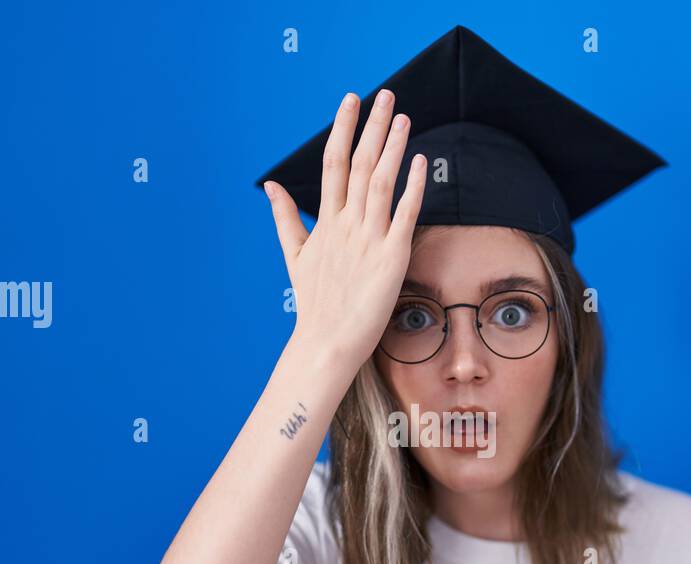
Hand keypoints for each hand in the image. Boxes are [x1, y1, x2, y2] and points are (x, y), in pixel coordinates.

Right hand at [264, 88, 427, 367]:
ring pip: (381, 182)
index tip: (351, 100)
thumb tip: (270, 185)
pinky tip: (421, 162)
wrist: (327, 343)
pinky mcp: (391, 257)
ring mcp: (369, 240)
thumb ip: (285, 218)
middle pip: (359, 164)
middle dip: (371, 126)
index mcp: (326, 222)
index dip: (342, 128)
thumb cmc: (316, 304)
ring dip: (392, 147)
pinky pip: (404, 215)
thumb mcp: (296, 255)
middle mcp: (346, 225)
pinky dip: (413, 187)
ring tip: (402, 117)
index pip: (333, 163)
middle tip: (384, 93)